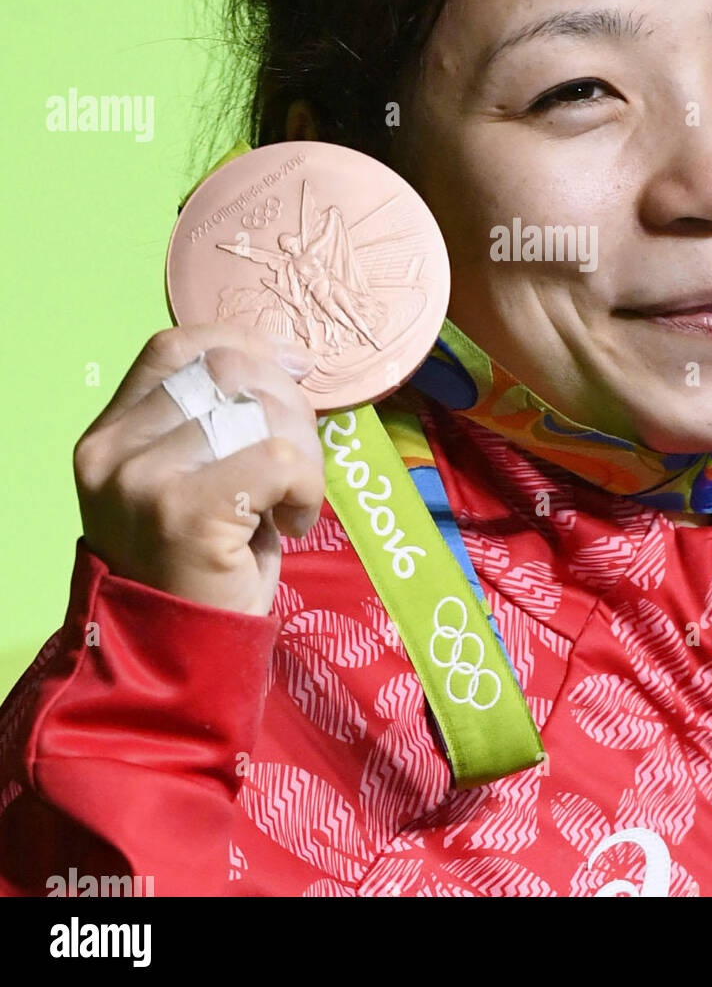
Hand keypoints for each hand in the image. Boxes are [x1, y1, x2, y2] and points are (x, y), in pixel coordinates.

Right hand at [73, 323, 324, 615]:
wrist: (172, 661)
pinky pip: (277, 459)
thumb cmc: (198, 567)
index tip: (292, 372)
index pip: (178, 346)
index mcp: (110, 434)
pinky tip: (293, 521)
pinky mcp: (182, 510)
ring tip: (293, 498)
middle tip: (300, 461)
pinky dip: (306, 486)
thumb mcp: (195, 477)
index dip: (246, 347)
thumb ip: (220, 416)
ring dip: (304, 453)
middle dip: (289, 404)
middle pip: (228, 370)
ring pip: (260, 411)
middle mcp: (113, 450)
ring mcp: (141, 479)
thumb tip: (290, 358)